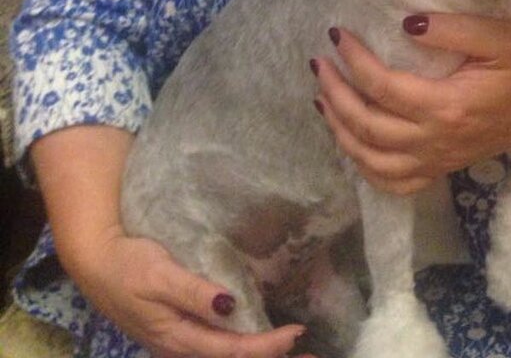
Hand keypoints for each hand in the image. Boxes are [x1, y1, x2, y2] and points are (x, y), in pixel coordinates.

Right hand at [68, 226, 312, 357]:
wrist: (97, 263)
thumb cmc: (128, 265)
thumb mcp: (159, 274)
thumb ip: (194, 292)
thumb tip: (231, 306)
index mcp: (179, 338)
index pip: (233, 350)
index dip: (267, 346)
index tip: (297, 333)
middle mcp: (183, 347)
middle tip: (313, 357)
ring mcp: (182, 343)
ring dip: (260, 356)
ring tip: (298, 353)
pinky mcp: (182, 333)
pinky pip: (219, 348)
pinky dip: (243, 348)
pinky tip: (261, 340)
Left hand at [312, 13, 510, 194]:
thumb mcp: (498, 36)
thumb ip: (454, 28)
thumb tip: (407, 24)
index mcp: (448, 106)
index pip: (384, 87)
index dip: (354, 61)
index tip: (337, 34)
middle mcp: (436, 140)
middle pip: (368, 127)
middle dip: (335, 94)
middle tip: (319, 64)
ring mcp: (436, 161)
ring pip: (371, 159)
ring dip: (339, 129)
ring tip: (323, 97)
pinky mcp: (438, 170)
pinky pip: (391, 183)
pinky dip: (362, 165)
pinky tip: (348, 139)